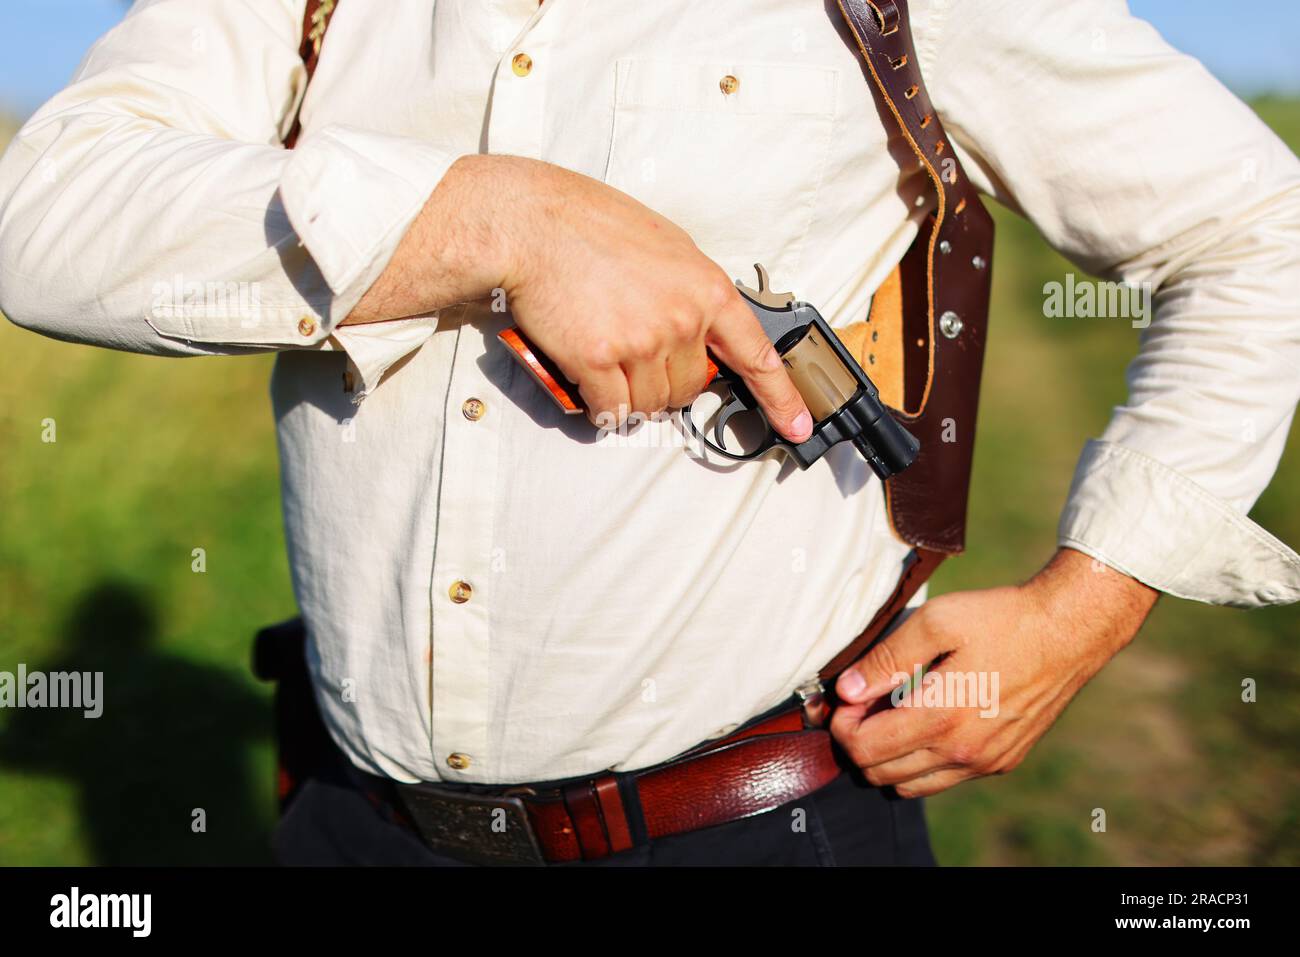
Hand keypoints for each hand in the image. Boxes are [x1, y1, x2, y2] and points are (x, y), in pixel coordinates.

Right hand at [346, 155, 811, 440]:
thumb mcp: (667, 246)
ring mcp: (641, 341)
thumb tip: (700, 331)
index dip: (781, 397)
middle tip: (635, 358)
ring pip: (650, 404)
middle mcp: (681, 319)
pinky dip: (600, 407)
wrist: (534, 223)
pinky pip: (611, 409)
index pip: (755, 354)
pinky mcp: (598, 360)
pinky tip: (590, 387)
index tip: (798, 424)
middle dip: (665, 384)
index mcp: (706, 289)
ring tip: (608, 362)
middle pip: (689, 389)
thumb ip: (691, 292)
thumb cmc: (592, 226)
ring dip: (631, 397)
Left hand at [830, 548, 1157, 797]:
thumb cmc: (1001, 618)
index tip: (849, 696)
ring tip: (893, 713)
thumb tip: (846, 689)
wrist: (1068, 630)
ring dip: (887, 758)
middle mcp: (963, 752)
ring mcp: (985, 762)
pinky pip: (943, 779)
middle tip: (865, 703)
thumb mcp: (936, 621)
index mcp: (942, 718)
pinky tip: (927, 720)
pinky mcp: (1002, 761)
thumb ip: (886, 659)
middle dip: (859, 742)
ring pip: (909, 786)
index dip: (842, 725)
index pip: (864, 750)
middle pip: (879, 774)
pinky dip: (921, 761)